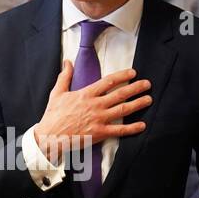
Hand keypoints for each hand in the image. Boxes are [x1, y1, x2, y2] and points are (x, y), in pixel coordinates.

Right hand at [33, 61, 151, 162]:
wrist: (50, 136)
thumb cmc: (53, 115)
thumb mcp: (57, 92)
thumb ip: (65, 76)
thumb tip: (67, 61)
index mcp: (86, 94)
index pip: (109, 81)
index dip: (123, 76)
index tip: (133, 73)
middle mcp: (95, 105)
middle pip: (120, 94)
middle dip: (136, 88)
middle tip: (147, 84)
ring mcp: (99, 119)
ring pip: (123, 110)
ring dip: (138, 104)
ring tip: (149, 99)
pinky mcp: (100, 133)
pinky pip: (119, 130)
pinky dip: (132, 128)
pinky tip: (142, 125)